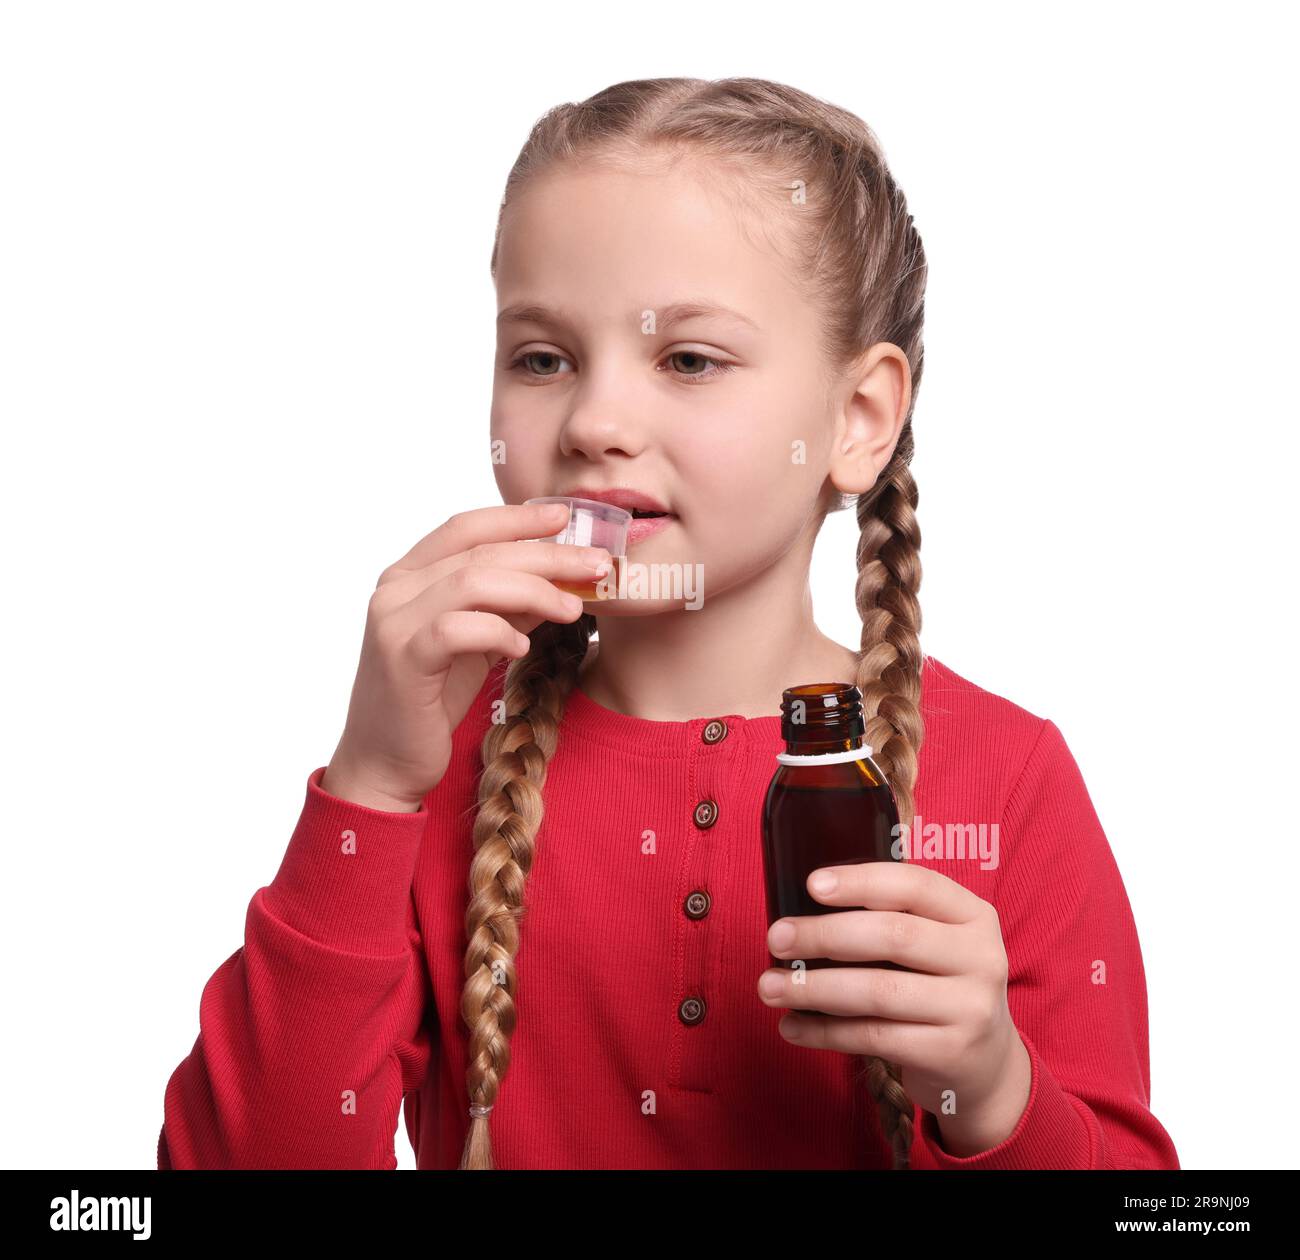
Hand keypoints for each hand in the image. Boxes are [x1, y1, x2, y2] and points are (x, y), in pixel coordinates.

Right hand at [321, 502, 610, 809]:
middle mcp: (395, 590)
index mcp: (408, 576)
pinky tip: (522, 647)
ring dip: (534, 591)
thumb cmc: (431, 699)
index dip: (517, 518)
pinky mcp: (402, 658)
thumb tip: (560, 577)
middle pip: (481, 553)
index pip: (466, 528)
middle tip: (595, 564)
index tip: (565, 516)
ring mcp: (394, 621)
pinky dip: (498, 631)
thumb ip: (507, 606)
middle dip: (546, 555)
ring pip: (473, 582)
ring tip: (573, 608)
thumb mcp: (476, 642)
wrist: (386, 761)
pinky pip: (458, 629)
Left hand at [757, 861, 1031, 1156]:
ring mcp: (970, 1008)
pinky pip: (874, 1037)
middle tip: (777, 937)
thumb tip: (803, 911)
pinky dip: (825, 1031)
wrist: (986, 1064)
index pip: (915, 885)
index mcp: (974, 914)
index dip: (861, 881)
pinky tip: (793, 1027)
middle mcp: (981, 957)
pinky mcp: (950, 1053)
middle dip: (825, 935)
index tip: (811, 885)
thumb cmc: (938, 984)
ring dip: (814, 988)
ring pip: (878, 991)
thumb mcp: (936, 942)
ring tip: (769, 987)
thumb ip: (890, 919)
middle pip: (893, 936)